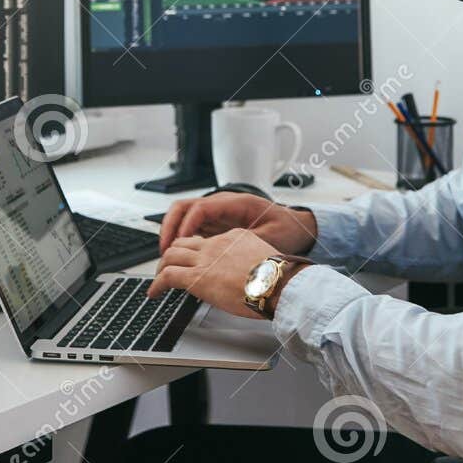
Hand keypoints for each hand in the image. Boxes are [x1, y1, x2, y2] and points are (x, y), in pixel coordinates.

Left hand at [148, 228, 279, 317]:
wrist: (276, 282)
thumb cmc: (277, 277)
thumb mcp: (264, 258)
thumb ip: (252, 260)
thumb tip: (250, 273)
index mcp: (234, 237)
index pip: (207, 240)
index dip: (196, 250)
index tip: (194, 260)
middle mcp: (216, 244)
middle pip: (184, 242)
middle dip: (173, 254)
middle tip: (170, 266)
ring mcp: (204, 259)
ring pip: (171, 255)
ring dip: (162, 267)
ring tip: (159, 280)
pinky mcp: (196, 277)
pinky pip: (168, 276)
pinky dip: (157, 284)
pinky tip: (154, 292)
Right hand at [157, 190, 316, 254]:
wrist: (298, 227)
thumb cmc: (287, 229)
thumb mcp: (271, 238)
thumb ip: (250, 245)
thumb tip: (231, 258)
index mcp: (236, 203)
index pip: (201, 208)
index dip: (186, 225)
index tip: (179, 244)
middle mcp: (222, 204)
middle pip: (184, 207)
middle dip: (170, 227)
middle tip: (165, 251)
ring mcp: (217, 213)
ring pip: (184, 216)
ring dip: (172, 233)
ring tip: (167, 256)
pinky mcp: (216, 224)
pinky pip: (191, 228)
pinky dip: (181, 240)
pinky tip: (180, 258)